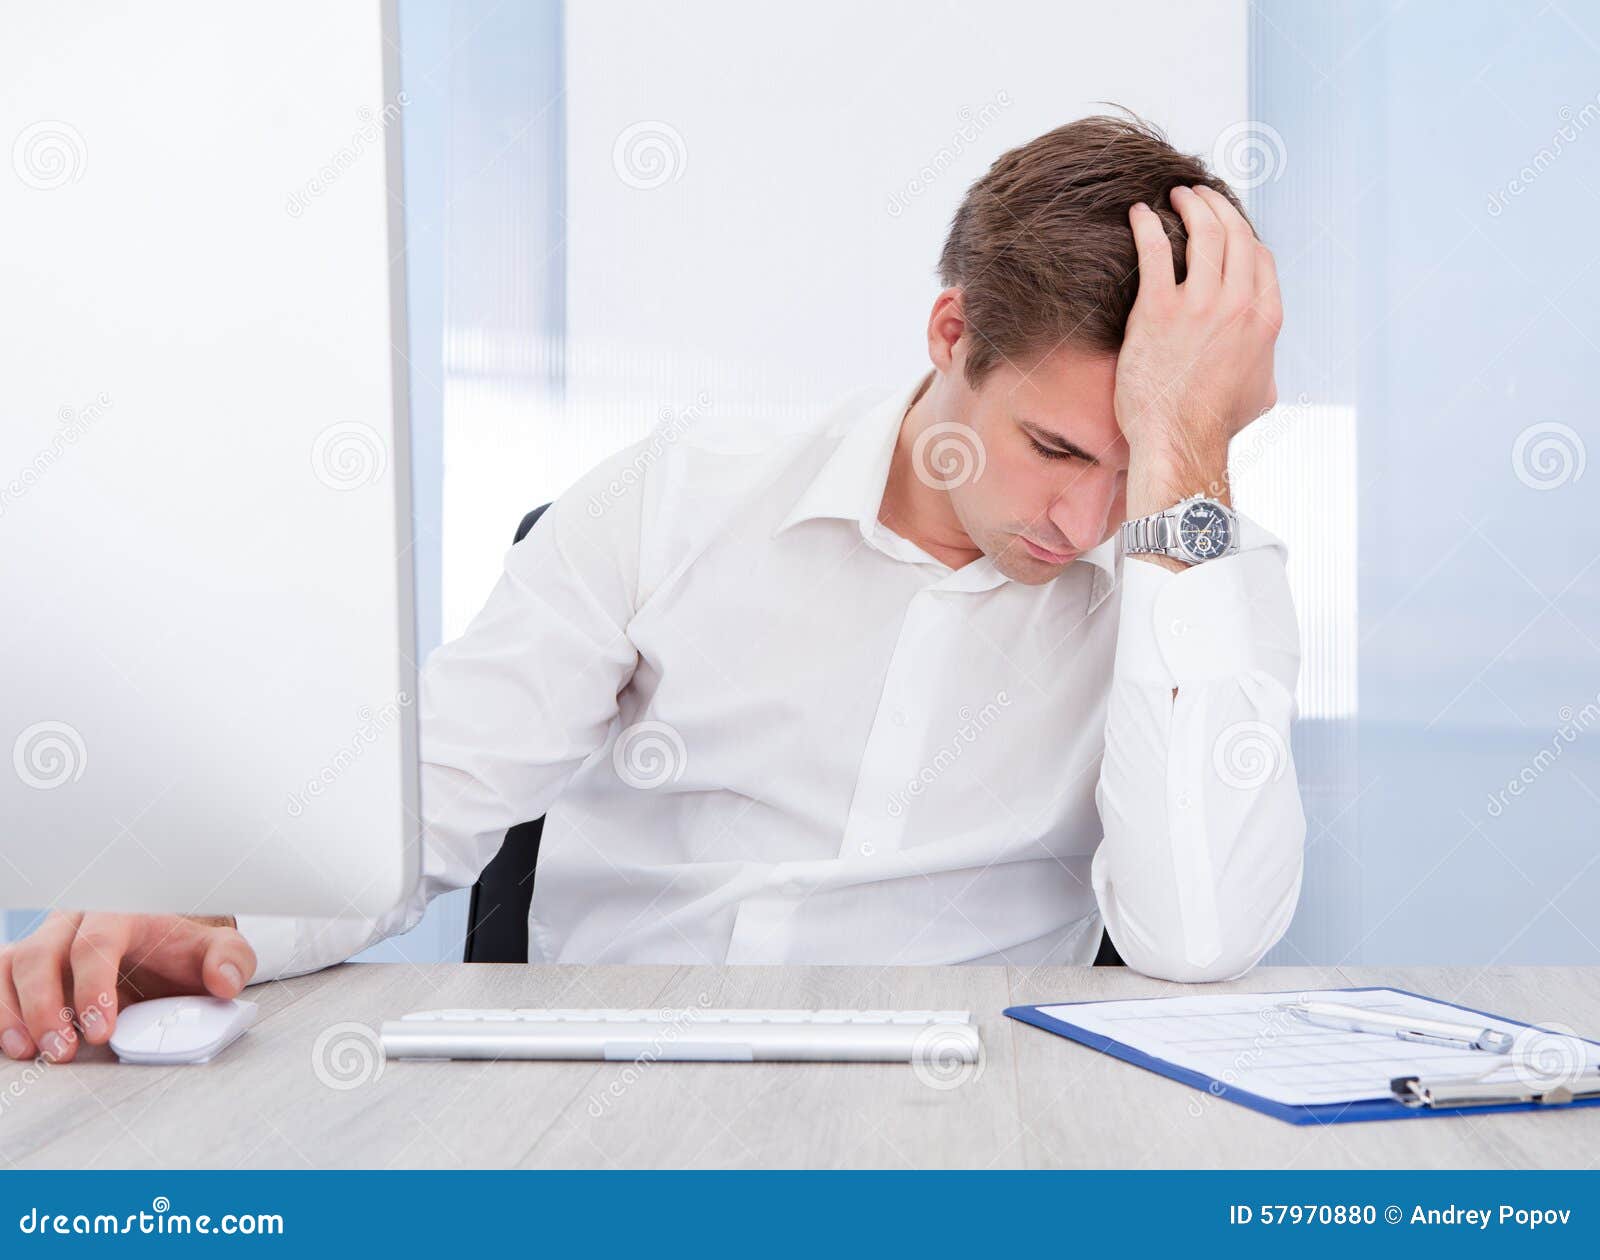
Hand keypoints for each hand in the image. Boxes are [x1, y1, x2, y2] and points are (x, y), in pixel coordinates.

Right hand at [0, 912, 254, 1062]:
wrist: (164, 951)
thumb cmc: (181, 952)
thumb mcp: (215, 952)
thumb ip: (230, 960)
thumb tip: (225, 980)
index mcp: (121, 914)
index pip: (97, 942)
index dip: (93, 986)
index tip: (101, 1030)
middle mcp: (75, 923)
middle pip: (42, 953)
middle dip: (46, 1006)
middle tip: (64, 1051)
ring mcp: (47, 943)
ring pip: (12, 966)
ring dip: (13, 1011)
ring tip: (31, 1052)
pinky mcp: (27, 968)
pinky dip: (0, 1012)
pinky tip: (11, 1043)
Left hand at [1117, 184, 1282, 511]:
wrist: (1181, 441)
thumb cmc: (1216, 425)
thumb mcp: (1261, 393)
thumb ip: (1266, 362)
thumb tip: (1264, 356)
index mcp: (1266, 318)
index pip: (1260, 256)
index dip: (1242, 233)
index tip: (1225, 225)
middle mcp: (1240, 303)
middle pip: (1234, 234)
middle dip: (1217, 206)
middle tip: (1197, 195)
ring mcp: (1200, 305)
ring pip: (1203, 233)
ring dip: (1189, 206)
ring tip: (1174, 195)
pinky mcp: (1159, 311)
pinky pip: (1156, 252)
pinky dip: (1147, 226)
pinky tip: (1138, 214)